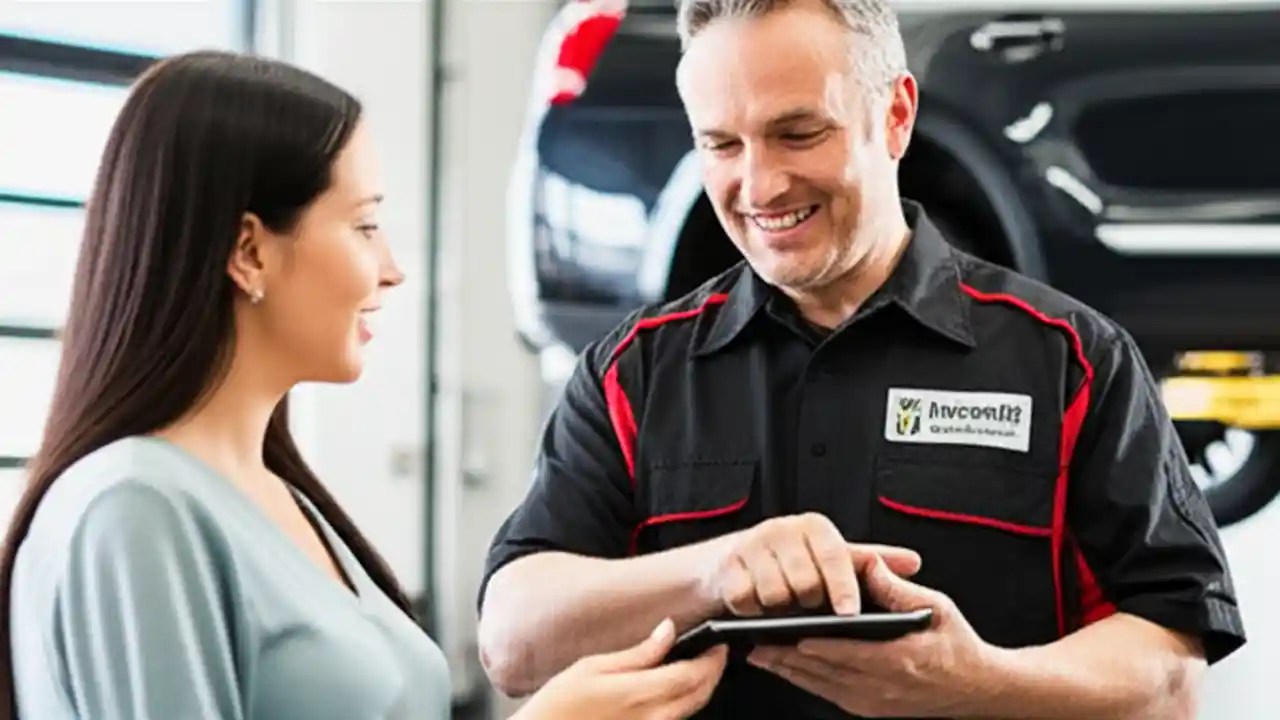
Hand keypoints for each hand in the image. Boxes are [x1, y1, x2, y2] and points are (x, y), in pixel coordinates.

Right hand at [513, 618, 727, 719]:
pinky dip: (686, 702)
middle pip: (700, 695)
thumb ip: (638, 652)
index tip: (718, 642)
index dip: (713, 658)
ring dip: (702, 688)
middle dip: (713, 672)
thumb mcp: (593, 666)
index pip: (693, 675)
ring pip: (692, 710)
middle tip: (715, 652)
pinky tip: (676, 690)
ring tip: (698, 666)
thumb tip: (667, 630)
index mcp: (640, 693)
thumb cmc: (559, 704)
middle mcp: (652, 718)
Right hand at [705, 513, 922, 616]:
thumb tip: (913, 562)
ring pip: (775, 595)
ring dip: (780, 609)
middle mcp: (782, 530)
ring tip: (782, 606)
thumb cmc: (790, 560)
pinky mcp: (727, 566)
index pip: (834, 556)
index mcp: (813, 527)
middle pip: (805, 583)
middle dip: (808, 603)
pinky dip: (753, 611)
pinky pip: (746, 601)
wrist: (730, 561)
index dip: (843, 587)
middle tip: (806, 606)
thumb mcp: (832, 555)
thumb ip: (871, 560)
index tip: (850, 612)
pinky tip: (757, 607)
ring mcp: (751, 546)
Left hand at [746, 553, 1001, 717]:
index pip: (844, 653)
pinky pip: (829, 695)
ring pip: (820, 686)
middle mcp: (882, 685)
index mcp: (898, 659)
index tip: (784, 634)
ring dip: (788, 671)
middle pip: (823, 671)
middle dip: (786, 657)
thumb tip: (869, 566)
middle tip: (753, 641)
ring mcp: (874, 702)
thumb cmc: (958, 646)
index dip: (811, 644)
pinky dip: (805, 681)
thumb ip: (898, 589)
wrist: (978, 690)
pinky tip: (787, 668)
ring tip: (759, 654)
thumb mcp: (938, 608)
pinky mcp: (870, 709)